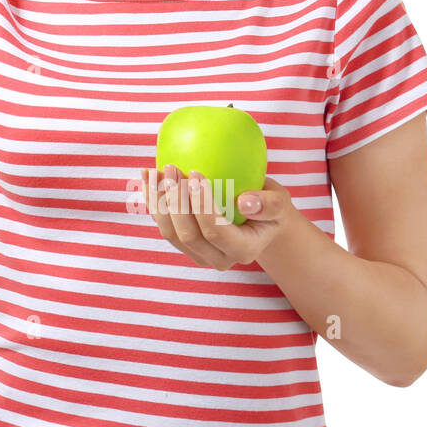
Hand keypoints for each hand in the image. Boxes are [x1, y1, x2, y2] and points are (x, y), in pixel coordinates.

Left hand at [140, 164, 294, 269]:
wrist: (257, 218)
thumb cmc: (269, 206)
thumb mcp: (280, 203)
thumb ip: (269, 204)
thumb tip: (245, 203)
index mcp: (242, 251)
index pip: (215, 230)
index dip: (201, 204)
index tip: (195, 172)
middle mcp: (217, 258)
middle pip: (187, 234)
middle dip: (176, 201)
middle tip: (172, 167)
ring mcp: (197, 253)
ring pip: (169, 232)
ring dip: (159, 200)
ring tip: (156, 169)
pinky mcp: (182, 243)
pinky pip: (161, 224)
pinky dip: (151, 199)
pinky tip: (146, 175)